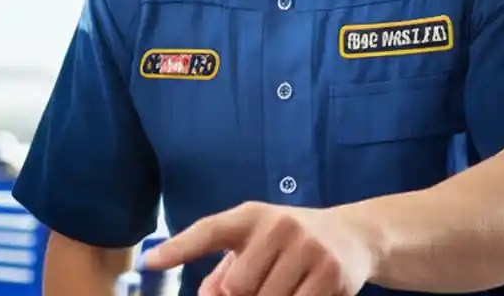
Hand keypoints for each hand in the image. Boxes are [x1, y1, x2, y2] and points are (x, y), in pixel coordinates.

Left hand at [142, 202, 377, 295]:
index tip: (150, 262)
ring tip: (282, 286)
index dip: (178, 248)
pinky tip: (300, 293)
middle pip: (237, 287)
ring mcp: (306, 249)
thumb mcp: (257, 242)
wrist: (353, 235)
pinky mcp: (330, 274)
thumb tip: (209, 294)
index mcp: (251, 216)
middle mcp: (278, 226)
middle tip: (258, 288)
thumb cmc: (290, 242)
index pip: (208, 230)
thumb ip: (227, 268)